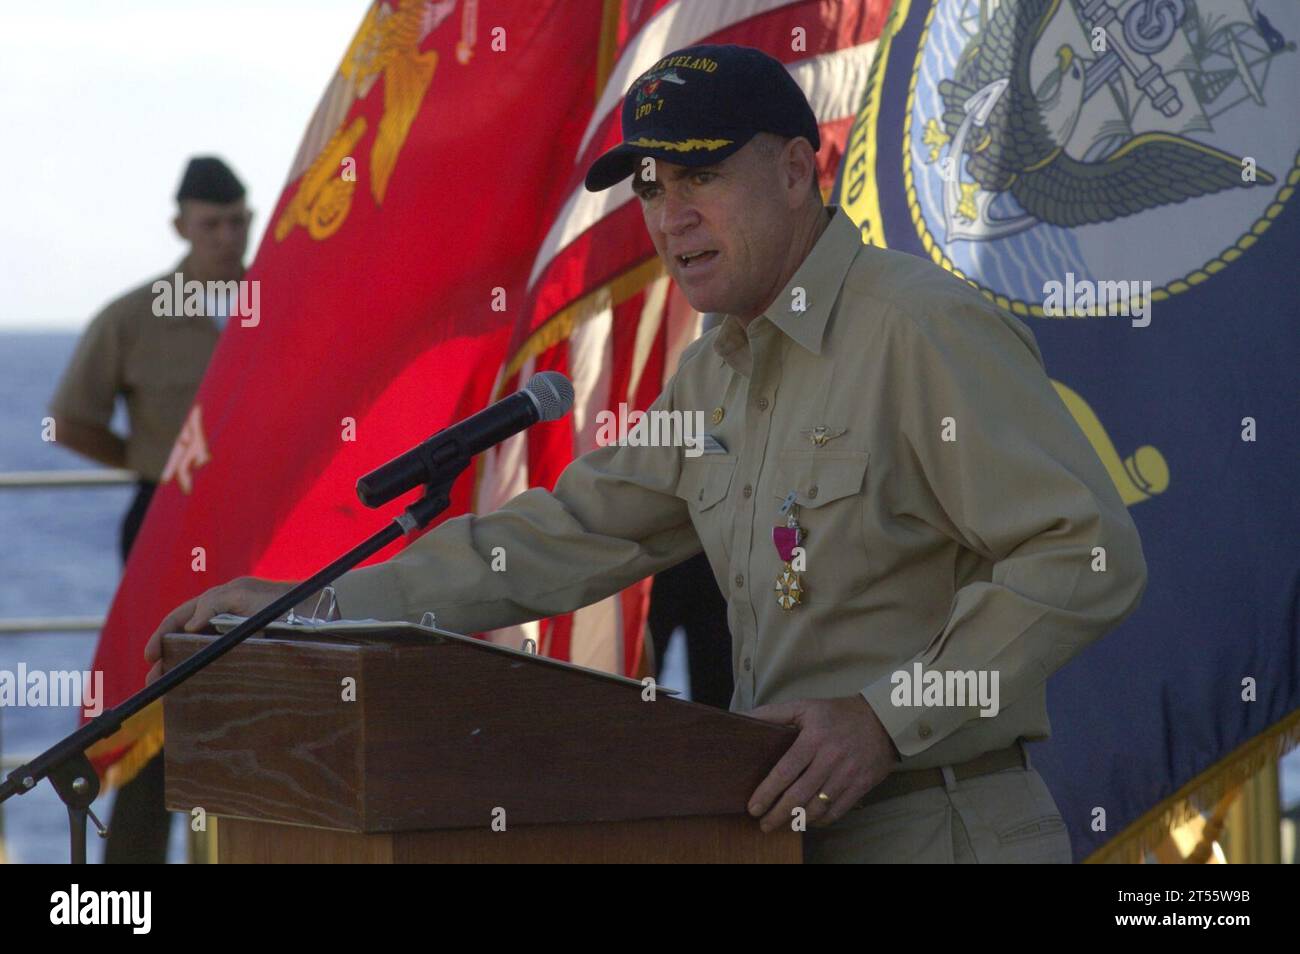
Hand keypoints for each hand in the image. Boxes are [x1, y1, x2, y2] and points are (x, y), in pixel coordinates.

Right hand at [143, 577, 298, 685]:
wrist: (317, 611)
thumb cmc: (280, 600)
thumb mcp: (244, 594)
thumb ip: (214, 603)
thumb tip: (189, 626)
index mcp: (217, 602)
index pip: (179, 618)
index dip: (161, 635)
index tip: (149, 656)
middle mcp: (222, 619)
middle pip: (185, 640)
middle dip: (167, 658)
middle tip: (153, 681)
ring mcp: (234, 636)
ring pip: (200, 654)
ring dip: (182, 670)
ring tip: (168, 690)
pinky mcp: (248, 650)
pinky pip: (220, 663)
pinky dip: (205, 674)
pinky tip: (198, 688)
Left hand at [745, 695, 898, 832]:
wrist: (883, 720)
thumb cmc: (837, 713)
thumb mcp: (804, 706)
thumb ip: (772, 714)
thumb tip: (740, 717)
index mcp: (813, 738)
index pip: (784, 771)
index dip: (767, 793)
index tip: (753, 807)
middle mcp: (830, 758)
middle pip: (798, 795)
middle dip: (777, 814)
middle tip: (764, 824)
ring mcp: (847, 774)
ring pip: (817, 807)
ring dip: (797, 820)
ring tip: (783, 824)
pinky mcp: (861, 785)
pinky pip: (837, 811)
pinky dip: (820, 820)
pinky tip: (808, 820)